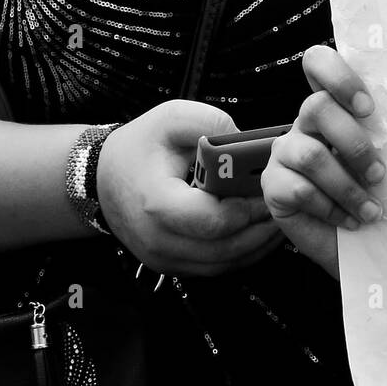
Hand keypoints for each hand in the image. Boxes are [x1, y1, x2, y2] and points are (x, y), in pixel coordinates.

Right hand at [97, 101, 283, 276]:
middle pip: (227, 247)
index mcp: (158, 203)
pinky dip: (244, 252)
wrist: (102, 178)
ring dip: (258, 243)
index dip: (249, 207)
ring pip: (226, 263)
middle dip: (262, 226)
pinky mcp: (171, 267)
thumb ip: (214, 125)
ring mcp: (164, 259)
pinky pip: (217, 267)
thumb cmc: (140, 147)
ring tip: (278, 215)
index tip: (268, 187)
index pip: (215, 221)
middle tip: (284, 201)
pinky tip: (260, 230)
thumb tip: (250, 144)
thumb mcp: (173, 118)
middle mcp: (159, 240)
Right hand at [261, 45, 386, 278]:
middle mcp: (302, 125)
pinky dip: (332, 208)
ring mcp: (282, 153)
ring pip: (312, 156)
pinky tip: (348, 221)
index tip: (367, 109)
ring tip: (370, 211)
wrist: (359, 245)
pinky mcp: (272, 186)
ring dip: (349, 187)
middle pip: (316, 107)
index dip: (339, 76)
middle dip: (355, 144)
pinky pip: (300, 190)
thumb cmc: (372, 194)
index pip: (318, 64)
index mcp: (331, 109)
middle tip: (378, 175)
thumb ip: (384, 138)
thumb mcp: (386, 161)